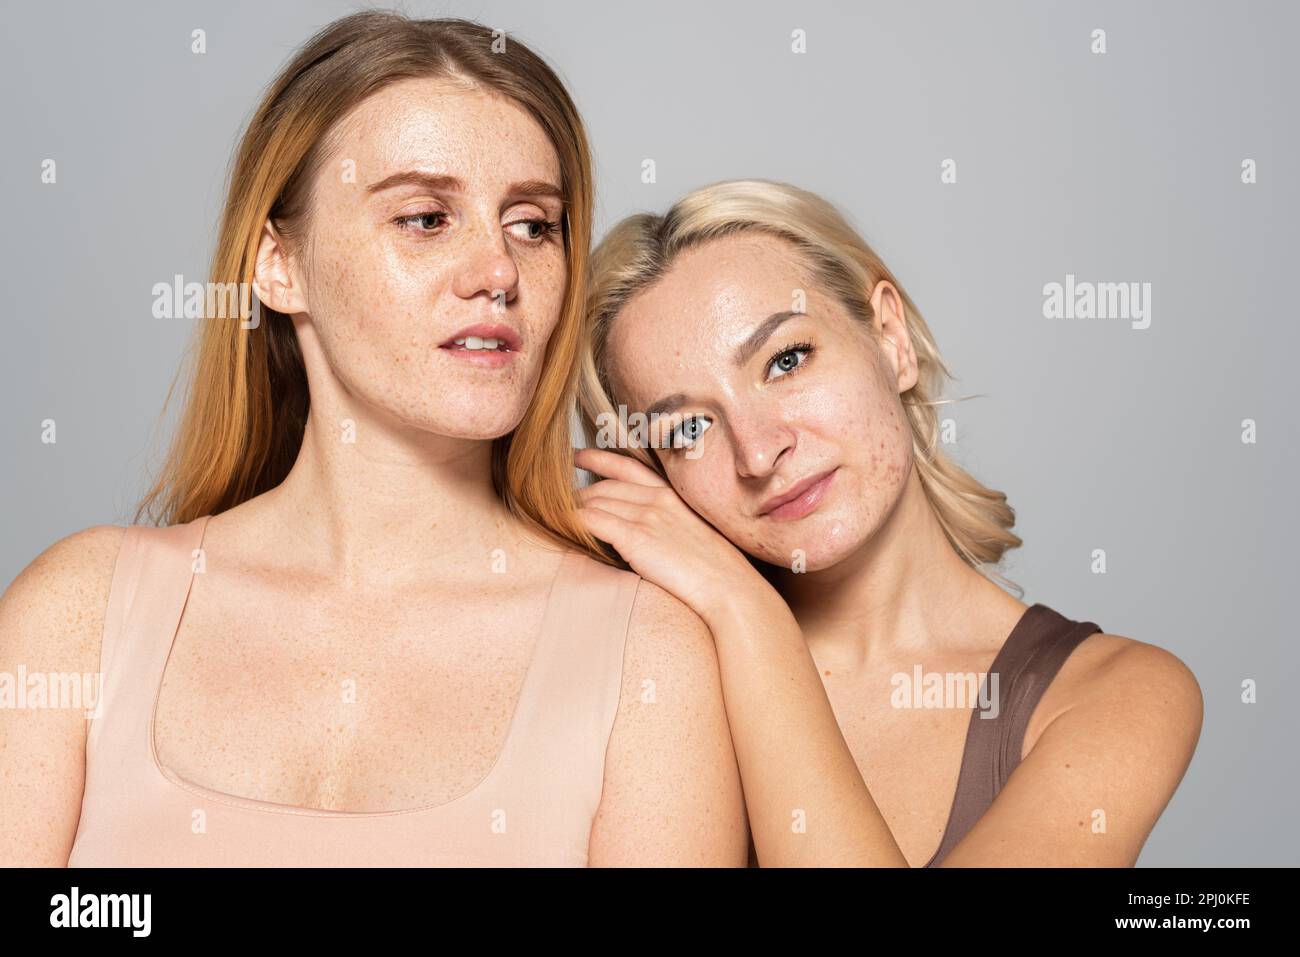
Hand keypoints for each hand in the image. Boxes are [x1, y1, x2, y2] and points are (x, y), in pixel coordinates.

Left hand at [573, 447, 764, 623]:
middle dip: (577, 491)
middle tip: (554, 496)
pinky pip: (592, 521)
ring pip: (594, 500)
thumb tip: (643, 527)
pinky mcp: (635, 538)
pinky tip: (560, 524)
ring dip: (570, 507)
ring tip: (551, 512)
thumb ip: (667, 521)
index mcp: (671, 494)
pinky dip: (573, 520)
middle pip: (603, 486)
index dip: (598, 458)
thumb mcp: (691, 531)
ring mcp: (645, 516)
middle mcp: (656, 498)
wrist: (727, 584)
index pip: (626, 468)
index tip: (578, 454)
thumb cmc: (714, 567)